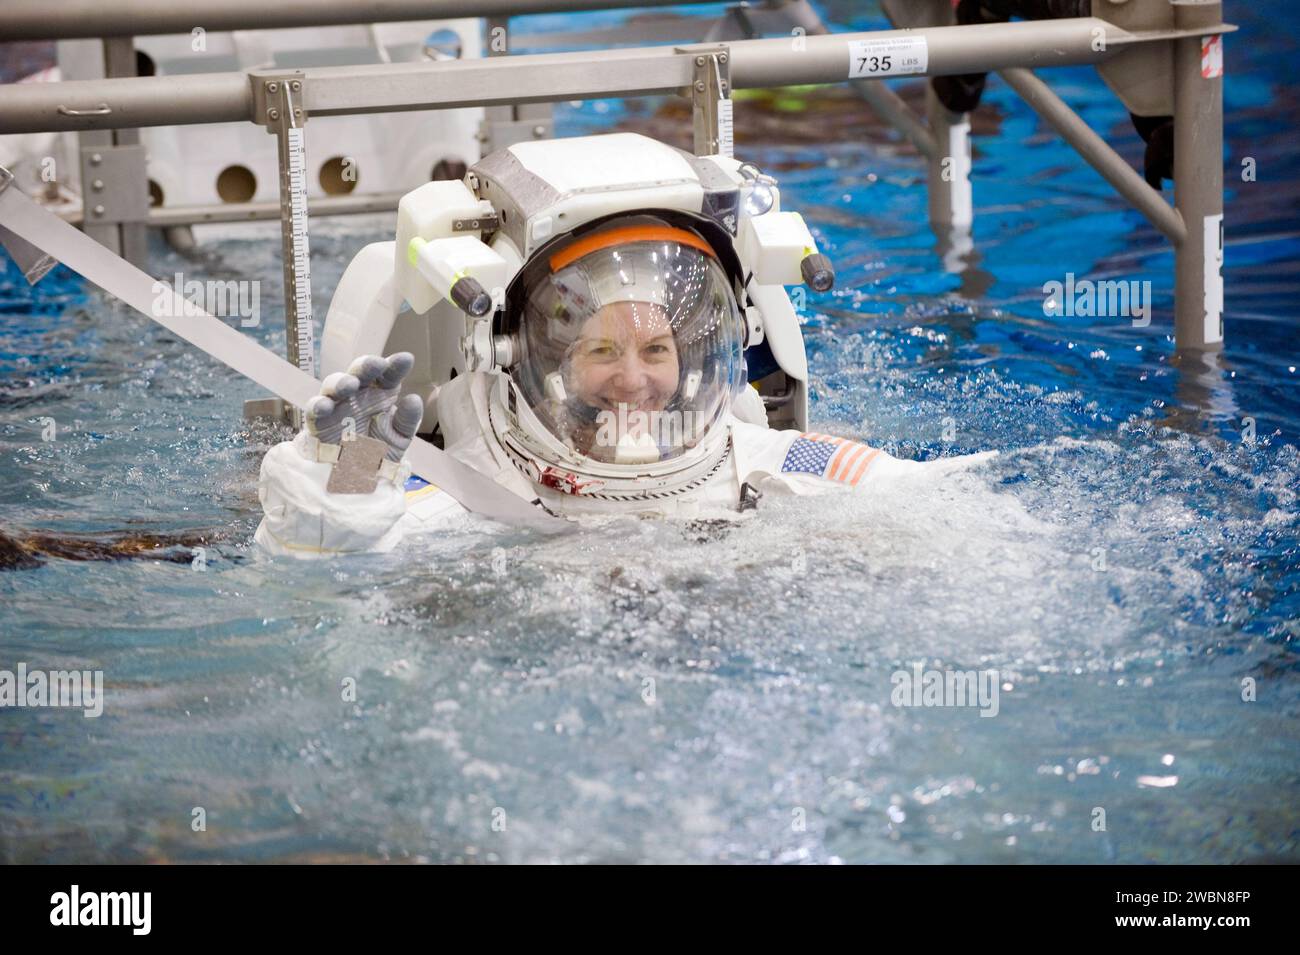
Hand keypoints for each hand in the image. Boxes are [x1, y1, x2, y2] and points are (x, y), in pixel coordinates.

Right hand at [305, 352, 423, 461]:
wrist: (357, 476)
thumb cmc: (379, 450)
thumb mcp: (399, 438)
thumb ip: (407, 420)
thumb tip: (414, 399)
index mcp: (381, 394)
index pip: (388, 375)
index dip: (396, 366)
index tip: (405, 360)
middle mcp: (358, 394)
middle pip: (360, 372)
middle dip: (366, 365)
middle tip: (376, 364)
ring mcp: (337, 404)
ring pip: (334, 383)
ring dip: (341, 382)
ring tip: (349, 385)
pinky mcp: (319, 419)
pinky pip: (314, 407)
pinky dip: (317, 405)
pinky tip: (324, 406)